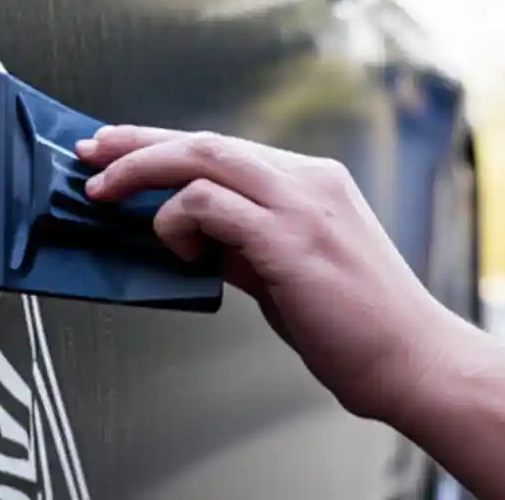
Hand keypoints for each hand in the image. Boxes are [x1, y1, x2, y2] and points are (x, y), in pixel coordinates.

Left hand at [77, 125, 465, 421]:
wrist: (415, 364)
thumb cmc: (355, 327)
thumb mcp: (287, 271)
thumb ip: (240, 244)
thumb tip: (186, 232)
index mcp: (310, 182)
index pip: (221, 149)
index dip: (161, 144)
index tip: (115, 150)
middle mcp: (307, 181)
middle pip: (204, 141)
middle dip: (136, 144)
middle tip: (89, 152)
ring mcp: (302, 204)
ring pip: (203, 158)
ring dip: (142, 172)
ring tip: (105, 194)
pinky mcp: (292, 238)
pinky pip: (211, 204)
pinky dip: (177, 218)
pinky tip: (175, 247)